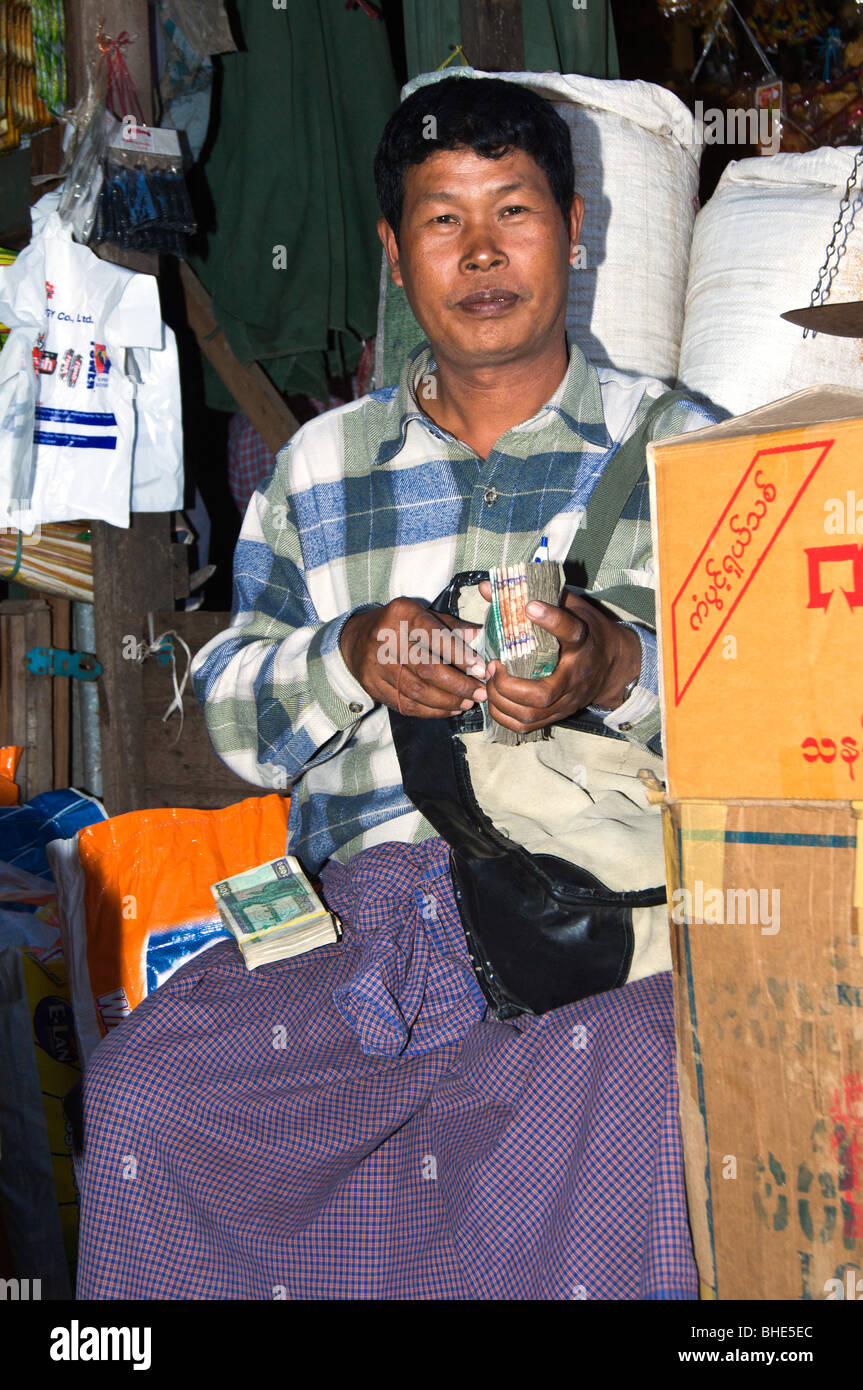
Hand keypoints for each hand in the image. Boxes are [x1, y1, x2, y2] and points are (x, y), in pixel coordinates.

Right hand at [340, 596, 487, 717]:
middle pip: (427, 669)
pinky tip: (449, 709)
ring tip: (468, 702)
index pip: (436, 637)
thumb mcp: (423, 614)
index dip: (461, 656)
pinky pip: (406, 704)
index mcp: (403, 615)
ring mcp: (377, 665)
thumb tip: (480, 635)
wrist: (355, 640)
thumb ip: (451, 626)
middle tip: (479, 692)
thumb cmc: (399, 625)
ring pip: (418, 691)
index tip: (481, 669)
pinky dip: (431, 711)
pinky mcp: (373, 686)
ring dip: (447, 701)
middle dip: (458, 685)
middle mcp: (387, 639)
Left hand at [477, 582, 639, 734]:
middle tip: (493, 665)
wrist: (614, 666)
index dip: (551, 619)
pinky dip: (504, 715)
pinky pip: (527, 725)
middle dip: (509, 684)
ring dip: (502, 700)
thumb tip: (489, 587)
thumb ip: (537, 594)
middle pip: (543, 693)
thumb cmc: (588, 633)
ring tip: (490, 681)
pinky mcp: (558, 714)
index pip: (571, 631)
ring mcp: (567, 700)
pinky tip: (494, 698)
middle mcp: (576, 676)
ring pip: (531, 713)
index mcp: (583, 643)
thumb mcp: (571, 607)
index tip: (530, 607)